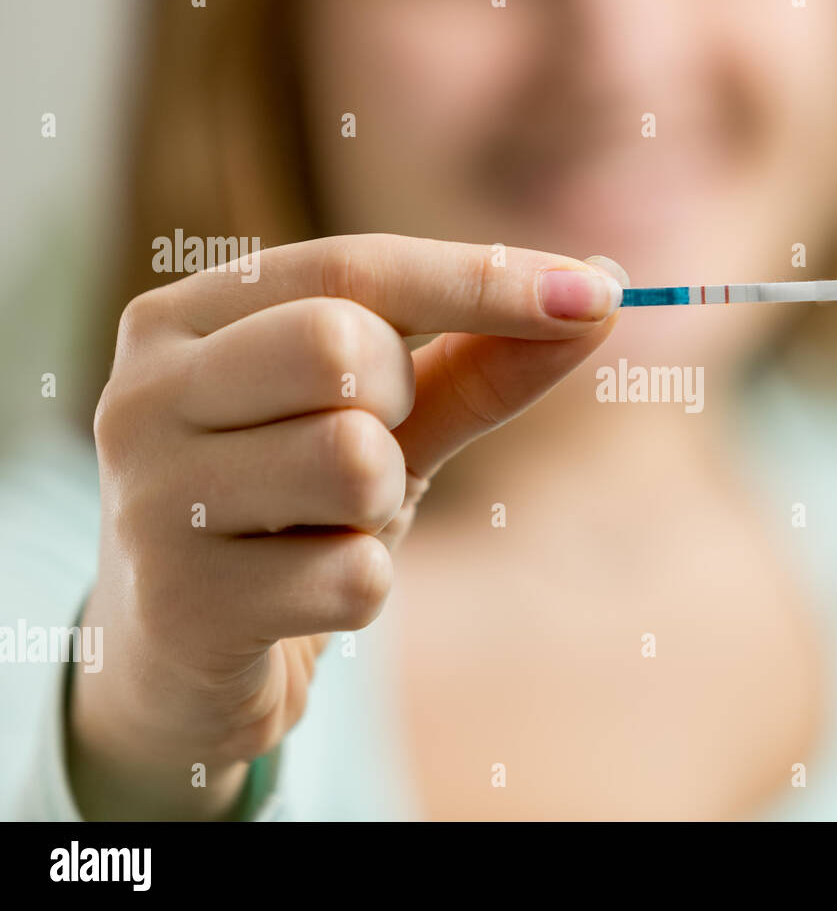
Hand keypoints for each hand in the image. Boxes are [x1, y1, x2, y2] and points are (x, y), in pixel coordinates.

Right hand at [69, 234, 623, 818]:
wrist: (184, 663)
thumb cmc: (290, 513)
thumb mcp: (386, 425)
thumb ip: (481, 360)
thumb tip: (597, 295)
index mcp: (184, 322)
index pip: (351, 266)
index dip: (482, 278)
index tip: (598, 294)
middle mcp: (144, 395)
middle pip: (338, 346)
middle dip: (400, 403)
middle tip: (371, 448)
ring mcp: (149, 501)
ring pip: (354, 462)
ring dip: (382, 505)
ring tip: (325, 528)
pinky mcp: (183, 607)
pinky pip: (354, 578)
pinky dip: (362, 589)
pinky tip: (300, 598)